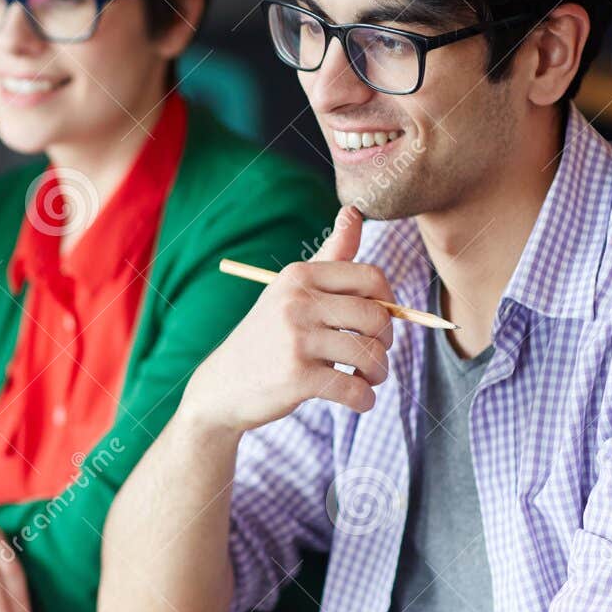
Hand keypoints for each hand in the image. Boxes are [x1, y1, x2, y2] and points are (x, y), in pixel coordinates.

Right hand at [182, 206, 395, 435]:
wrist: (222, 387)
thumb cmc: (267, 338)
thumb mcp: (291, 292)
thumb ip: (330, 256)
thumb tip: (353, 211)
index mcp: (298, 276)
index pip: (371, 278)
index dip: (389, 303)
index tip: (378, 324)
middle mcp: (296, 302)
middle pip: (377, 317)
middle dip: (386, 342)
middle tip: (373, 357)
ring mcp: (296, 339)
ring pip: (370, 355)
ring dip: (378, 374)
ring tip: (367, 380)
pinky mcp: (297, 377)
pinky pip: (355, 390)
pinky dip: (364, 400)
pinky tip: (357, 400)